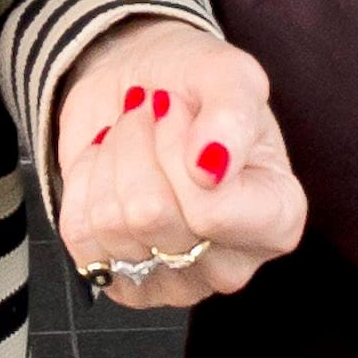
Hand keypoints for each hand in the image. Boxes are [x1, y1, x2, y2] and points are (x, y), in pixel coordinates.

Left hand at [53, 15, 306, 311]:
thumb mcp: (227, 74)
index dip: (178, 152)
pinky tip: (110, 170)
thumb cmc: (193, 86)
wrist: (137, 86)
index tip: (178, 108)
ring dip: (111, 160)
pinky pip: (80, 236)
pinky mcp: (123, 283)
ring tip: (132, 138)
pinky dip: (85, 184)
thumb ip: (232, 113)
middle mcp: (232, 264)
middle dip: (139, 145)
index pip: (211, 213)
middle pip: (151, 216)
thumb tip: (211, 165)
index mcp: (276, 219)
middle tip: (151, 118)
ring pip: (112, 224)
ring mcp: (176, 283)